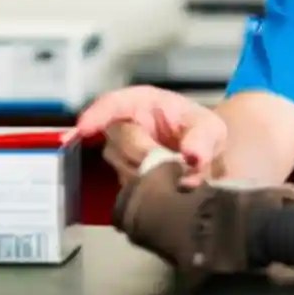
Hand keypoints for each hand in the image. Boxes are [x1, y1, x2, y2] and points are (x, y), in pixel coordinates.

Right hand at [65, 85, 226, 185]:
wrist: (207, 157)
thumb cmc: (202, 131)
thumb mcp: (209, 127)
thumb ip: (202, 139)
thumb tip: (193, 156)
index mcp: (141, 102)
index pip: (112, 104)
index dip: (96, 115)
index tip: (84, 128)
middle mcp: (125, 126)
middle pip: (118, 142)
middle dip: (143, 155)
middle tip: (172, 163)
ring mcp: (122, 154)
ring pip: (123, 168)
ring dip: (151, 175)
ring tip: (181, 174)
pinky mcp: (126, 179)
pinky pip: (130, 188)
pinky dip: (150, 192)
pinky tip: (169, 188)